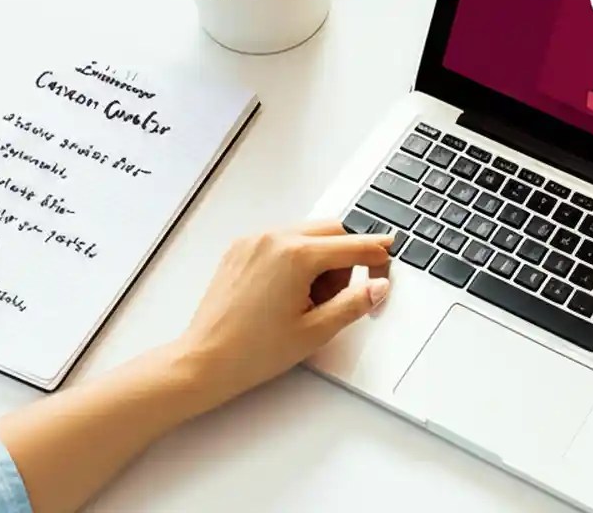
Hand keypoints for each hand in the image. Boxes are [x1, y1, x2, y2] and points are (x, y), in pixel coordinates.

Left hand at [178, 220, 392, 404]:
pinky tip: (290, 293)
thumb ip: (354, 303)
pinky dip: (296, 259)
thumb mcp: (316, 330)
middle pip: (332, 231)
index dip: (377, 256)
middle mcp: (274, 239)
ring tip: (310, 301)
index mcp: (295, 256)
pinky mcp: (240, 250)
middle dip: (347, 258)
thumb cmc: (252, 351)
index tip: (388, 261)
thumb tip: (377, 286)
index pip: (353, 245)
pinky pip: (282, 241)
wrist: (204, 362)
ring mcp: (254, 241)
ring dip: (322, 259)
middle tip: (343, 294)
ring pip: (307, 234)